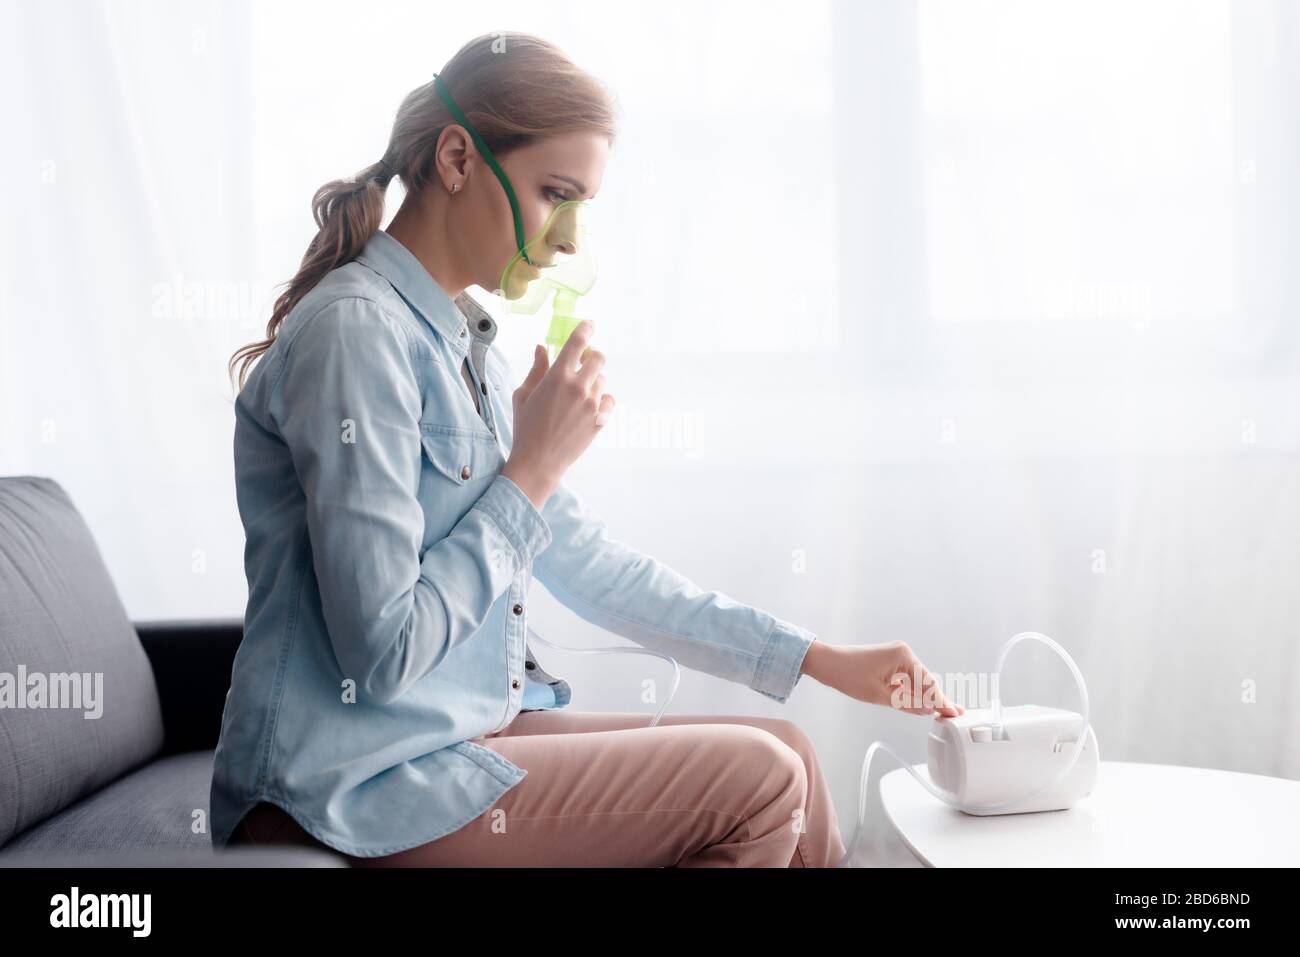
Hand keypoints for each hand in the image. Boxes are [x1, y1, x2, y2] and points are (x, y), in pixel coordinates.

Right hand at [502, 320, 614, 507]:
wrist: (539, 461)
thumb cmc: (525, 427)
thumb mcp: (524, 394)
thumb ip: (536, 369)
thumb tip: (541, 348)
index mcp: (557, 376)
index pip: (578, 342)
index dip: (585, 328)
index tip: (589, 324)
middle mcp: (578, 386)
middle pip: (598, 358)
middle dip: (591, 356)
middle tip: (582, 362)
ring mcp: (592, 403)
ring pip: (602, 380)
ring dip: (592, 381)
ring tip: (577, 395)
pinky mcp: (600, 419)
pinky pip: (609, 399)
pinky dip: (601, 399)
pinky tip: (589, 406)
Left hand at [803, 640, 965, 718]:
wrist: (826, 662)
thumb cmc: (848, 675)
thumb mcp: (879, 695)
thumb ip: (907, 704)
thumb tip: (929, 710)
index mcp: (904, 656)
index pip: (928, 683)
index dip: (942, 701)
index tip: (955, 713)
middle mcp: (904, 652)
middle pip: (926, 681)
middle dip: (938, 699)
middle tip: (956, 714)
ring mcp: (897, 655)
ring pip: (917, 680)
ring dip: (927, 696)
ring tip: (945, 711)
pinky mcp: (890, 661)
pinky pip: (907, 678)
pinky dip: (914, 691)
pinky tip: (924, 703)